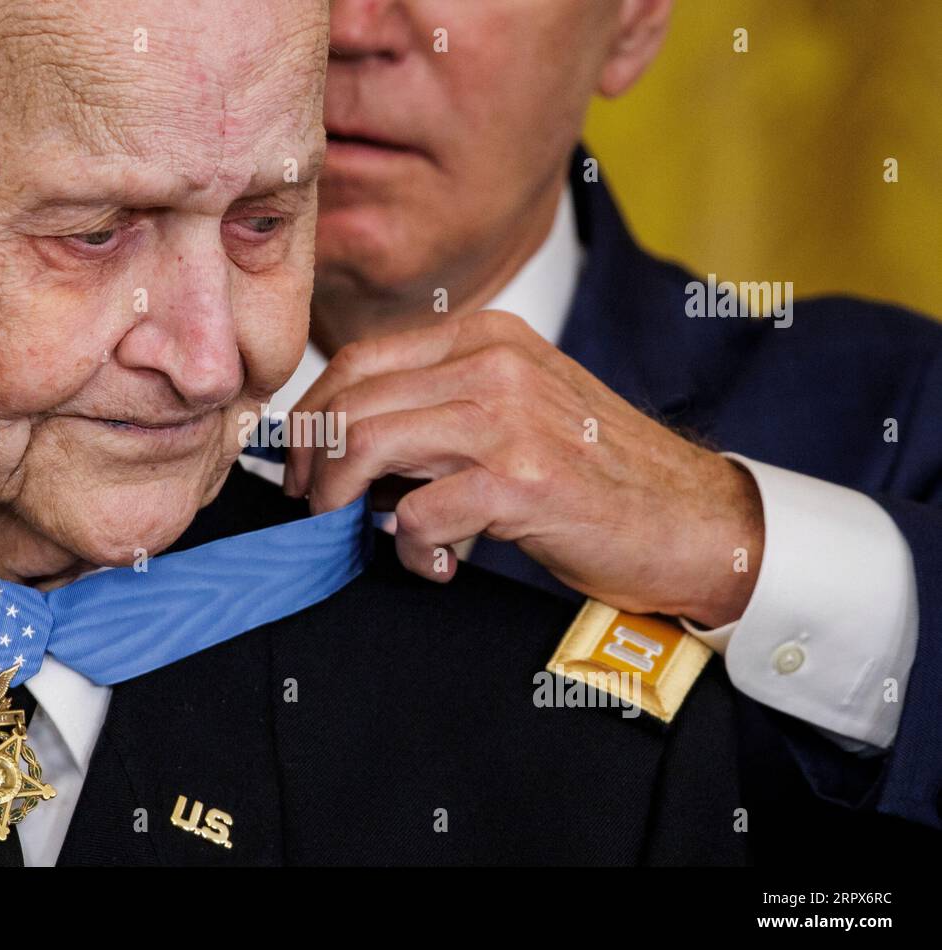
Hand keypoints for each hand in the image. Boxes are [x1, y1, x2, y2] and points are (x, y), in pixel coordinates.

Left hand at [285, 311, 764, 627]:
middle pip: (351, 403)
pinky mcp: (522, 482)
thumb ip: (441, 406)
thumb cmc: (599, 472)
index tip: (301, 463)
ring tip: (360, 533)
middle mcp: (494, 365)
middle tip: (316, 508)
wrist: (695, 518)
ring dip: (342, 502)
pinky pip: (414, 512)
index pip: (358, 360)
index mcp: (485, 338)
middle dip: (312, 465)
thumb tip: (343, 443)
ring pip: (366, 445)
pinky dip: (408, 548)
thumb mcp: (517, 408)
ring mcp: (509, 419)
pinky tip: (436, 563)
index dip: (312, 417)